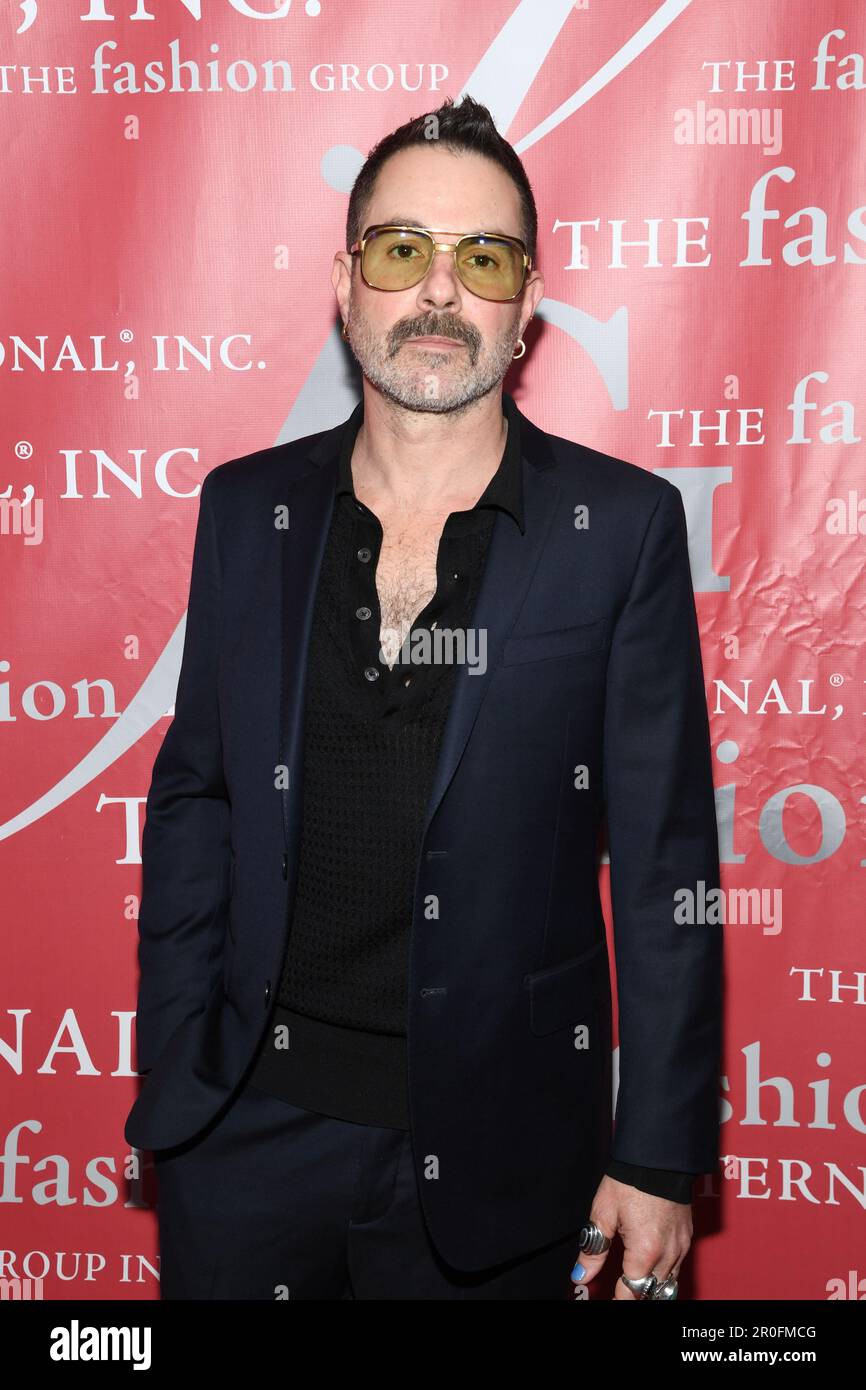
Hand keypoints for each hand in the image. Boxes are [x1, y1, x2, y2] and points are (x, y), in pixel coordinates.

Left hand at [571, 1174, 691, 1299]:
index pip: (631, 1292)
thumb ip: (593, 1250)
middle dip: (634, 1294)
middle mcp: (668, 1254)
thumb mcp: (604, 1212)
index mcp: (645, 1251)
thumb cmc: (630, 1180)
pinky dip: (663, 1272)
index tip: (609, 1299)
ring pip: (667, 1283)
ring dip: (650, 1286)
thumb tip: (581, 1275)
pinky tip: (650, 1266)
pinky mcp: (687, 1237)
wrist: (659, 1157)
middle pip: (651, 1291)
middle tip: (617, 1292)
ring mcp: (681, 1246)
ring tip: (632, 1282)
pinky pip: (677, 1267)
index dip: (618, 1299)